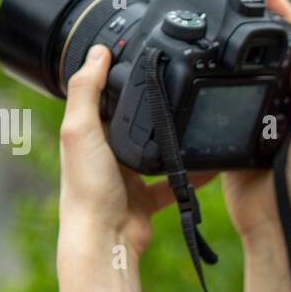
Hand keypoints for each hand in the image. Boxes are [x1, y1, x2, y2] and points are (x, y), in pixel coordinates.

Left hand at [57, 44, 215, 261]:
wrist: (106, 239)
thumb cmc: (87, 189)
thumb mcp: (81, 130)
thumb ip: (87, 90)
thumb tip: (97, 52)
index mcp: (87, 134)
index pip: (103, 97)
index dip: (117, 78)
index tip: (141, 58)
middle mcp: (105, 154)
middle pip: (132, 122)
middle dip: (152, 109)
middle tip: (178, 87)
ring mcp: (126, 177)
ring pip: (155, 151)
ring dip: (173, 141)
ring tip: (196, 121)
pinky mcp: (146, 199)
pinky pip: (174, 183)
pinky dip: (192, 176)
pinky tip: (210, 165)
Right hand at [219, 0, 290, 245]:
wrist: (275, 226)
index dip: (284, 17)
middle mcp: (283, 104)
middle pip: (269, 54)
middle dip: (257, 24)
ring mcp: (256, 117)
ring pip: (243, 72)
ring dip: (232, 47)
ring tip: (218, 18)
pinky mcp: (232, 132)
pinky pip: (221, 98)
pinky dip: (211, 78)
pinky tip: (200, 62)